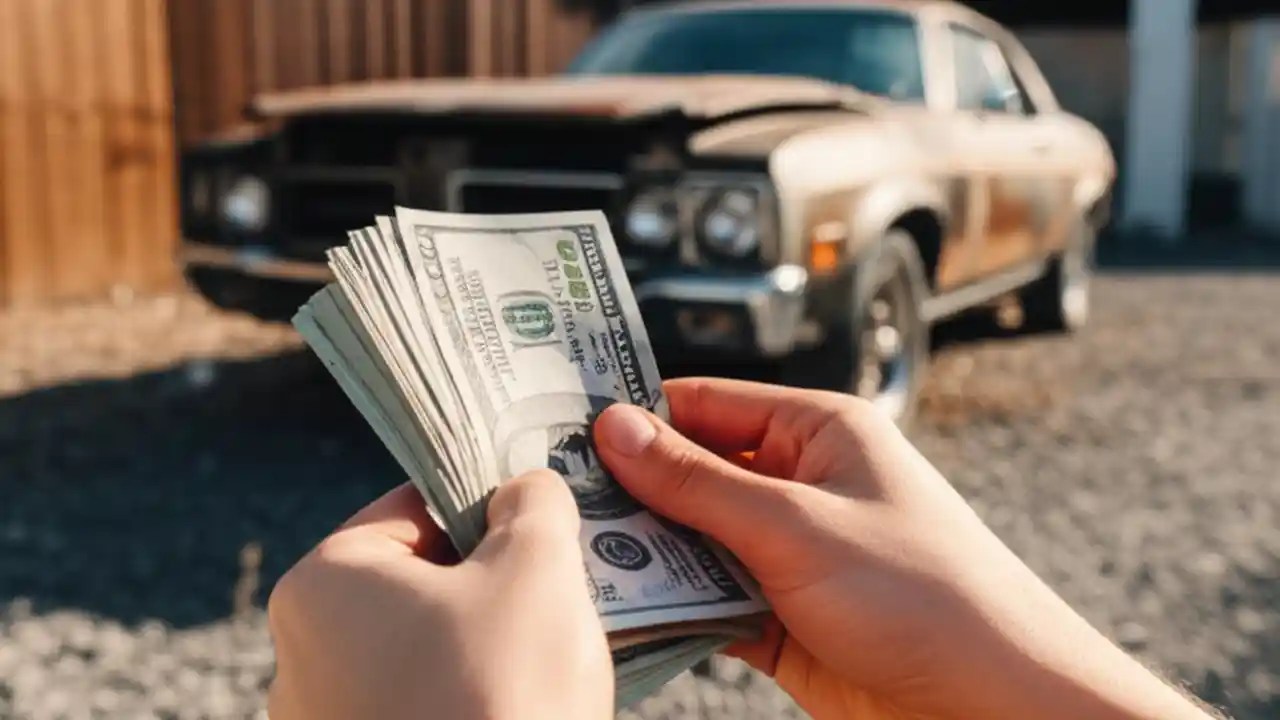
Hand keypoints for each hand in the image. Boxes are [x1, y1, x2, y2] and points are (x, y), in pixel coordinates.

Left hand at [267, 470, 611, 719]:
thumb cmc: (505, 692)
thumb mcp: (537, 567)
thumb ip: (534, 503)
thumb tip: (525, 491)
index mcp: (321, 584)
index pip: (414, 508)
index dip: (489, 506)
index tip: (545, 526)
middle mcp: (299, 655)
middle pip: (418, 580)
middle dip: (491, 580)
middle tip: (558, 590)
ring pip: (422, 648)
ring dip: (485, 642)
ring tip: (546, 657)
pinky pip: (421, 704)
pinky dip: (467, 698)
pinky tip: (519, 709)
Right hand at [594, 378, 1213, 719]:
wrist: (995, 704)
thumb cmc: (920, 592)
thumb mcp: (794, 525)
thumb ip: (696, 481)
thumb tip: (613, 427)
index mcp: (816, 432)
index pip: (705, 404)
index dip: (638, 415)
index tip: (560, 429)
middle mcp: (800, 485)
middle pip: (692, 474)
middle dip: (631, 491)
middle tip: (550, 501)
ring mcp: (791, 554)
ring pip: (694, 541)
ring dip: (645, 554)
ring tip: (568, 558)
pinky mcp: (783, 617)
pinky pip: (710, 598)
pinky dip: (672, 605)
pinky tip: (620, 612)